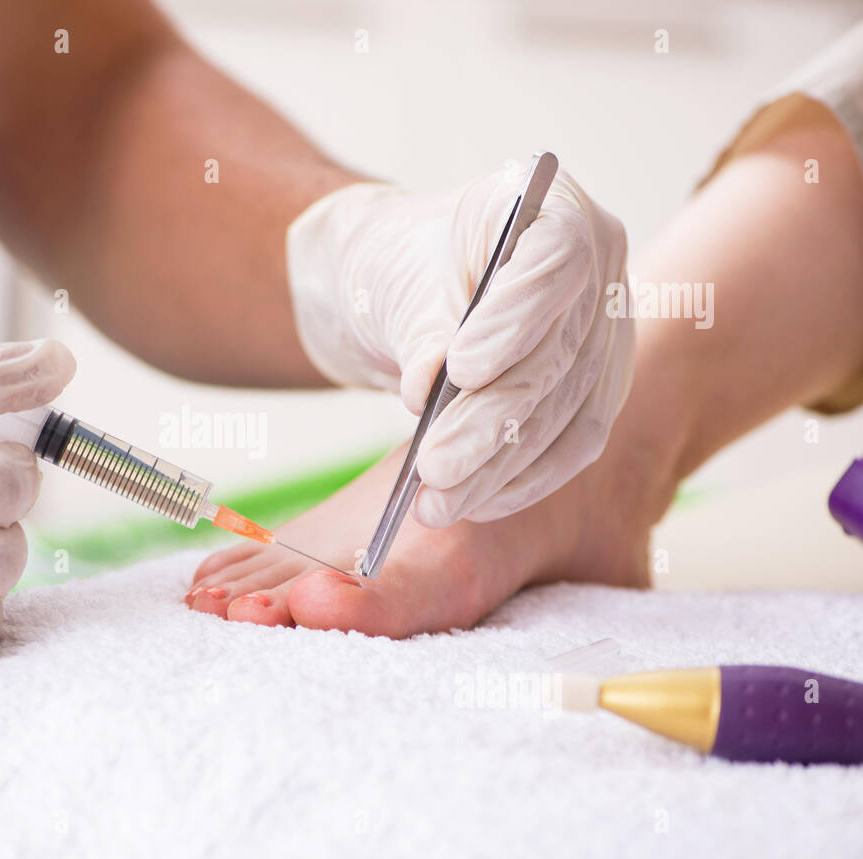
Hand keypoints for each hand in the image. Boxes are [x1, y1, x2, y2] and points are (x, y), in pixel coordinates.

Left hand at [287, 165, 632, 525]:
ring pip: (566, 409)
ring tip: (438, 503)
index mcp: (554, 207)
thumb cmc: (404, 267)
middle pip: (559, 352)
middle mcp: (600, 264)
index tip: (462, 368)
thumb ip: (420, 331)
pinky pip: (574, 442)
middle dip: (492, 421)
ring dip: (500, 466)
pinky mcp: (600, 386)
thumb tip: (427, 391)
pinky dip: (524, 479)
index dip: (514, 321)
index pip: (556, 262)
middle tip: (434, 468)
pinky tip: (478, 503)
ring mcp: (607, 329)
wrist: (413, 286)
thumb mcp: (399, 282)